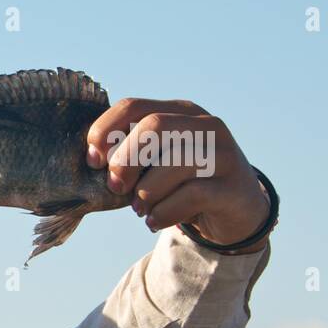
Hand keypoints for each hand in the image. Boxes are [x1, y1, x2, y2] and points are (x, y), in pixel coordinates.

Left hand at [85, 98, 271, 253]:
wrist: (236, 210)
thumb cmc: (182, 183)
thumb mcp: (155, 163)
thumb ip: (130, 154)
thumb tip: (92, 161)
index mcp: (179, 113)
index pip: (132, 106)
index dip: (104, 132)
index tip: (94, 162)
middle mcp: (204, 125)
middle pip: (153, 126)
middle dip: (125, 160)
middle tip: (116, 188)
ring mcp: (223, 153)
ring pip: (173, 161)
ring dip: (145, 192)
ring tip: (139, 209)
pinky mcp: (232, 186)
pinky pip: (191, 194)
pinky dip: (163, 212)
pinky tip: (154, 221)